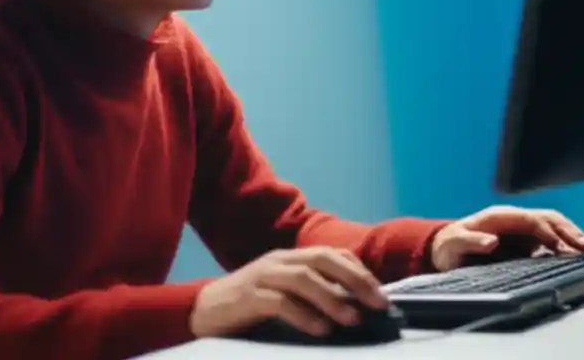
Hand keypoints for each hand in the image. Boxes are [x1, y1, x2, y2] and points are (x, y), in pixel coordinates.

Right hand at [189, 247, 390, 338]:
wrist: (202, 312)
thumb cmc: (249, 307)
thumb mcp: (283, 294)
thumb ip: (311, 295)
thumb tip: (353, 308)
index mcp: (289, 258)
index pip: (331, 253)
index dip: (359, 271)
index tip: (381, 295)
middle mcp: (278, 261)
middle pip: (322, 258)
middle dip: (355, 279)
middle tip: (378, 303)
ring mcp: (262, 277)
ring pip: (303, 277)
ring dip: (332, 297)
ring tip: (353, 319)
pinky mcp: (248, 297)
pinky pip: (280, 302)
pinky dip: (304, 315)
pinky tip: (321, 330)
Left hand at [430, 205, 583, 271]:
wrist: (446, 250)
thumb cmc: (450, 246)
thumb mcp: (453, 244)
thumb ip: (470, 242)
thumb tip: (491, 242)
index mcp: (500, 217)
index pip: (531, 219)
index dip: (548, 231)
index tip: (562, 247)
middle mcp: (514, 220)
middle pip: (548, 219)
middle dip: (568, 231)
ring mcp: (522, 231)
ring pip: (554, 228)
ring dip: (571, 238)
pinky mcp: (527, 243)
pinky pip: (551, 242)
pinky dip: (565, 248)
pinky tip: (576, 260)